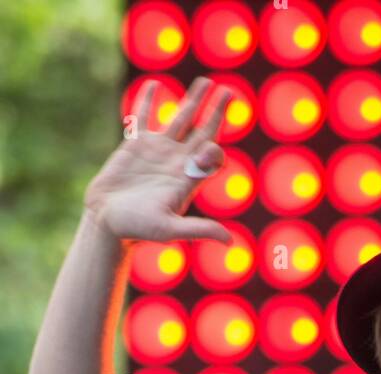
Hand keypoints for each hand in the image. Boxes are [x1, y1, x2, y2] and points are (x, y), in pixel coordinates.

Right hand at [83, 77, 233, 244]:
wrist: (107, 222)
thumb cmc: (138, 228)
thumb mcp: (169, 229)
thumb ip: (198, 229)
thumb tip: (229, 241)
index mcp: (188, 178)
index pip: (212, 156)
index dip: (215, 147)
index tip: (208, 144)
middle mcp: (177, 162)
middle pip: (202, 131)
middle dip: (215, 112)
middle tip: (229, 93)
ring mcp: (158, 151)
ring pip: (179, 119)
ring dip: (194, 101)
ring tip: (206, 82)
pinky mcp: (136, 145)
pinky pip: (144, 117)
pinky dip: (148, 100)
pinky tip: (154, 84)